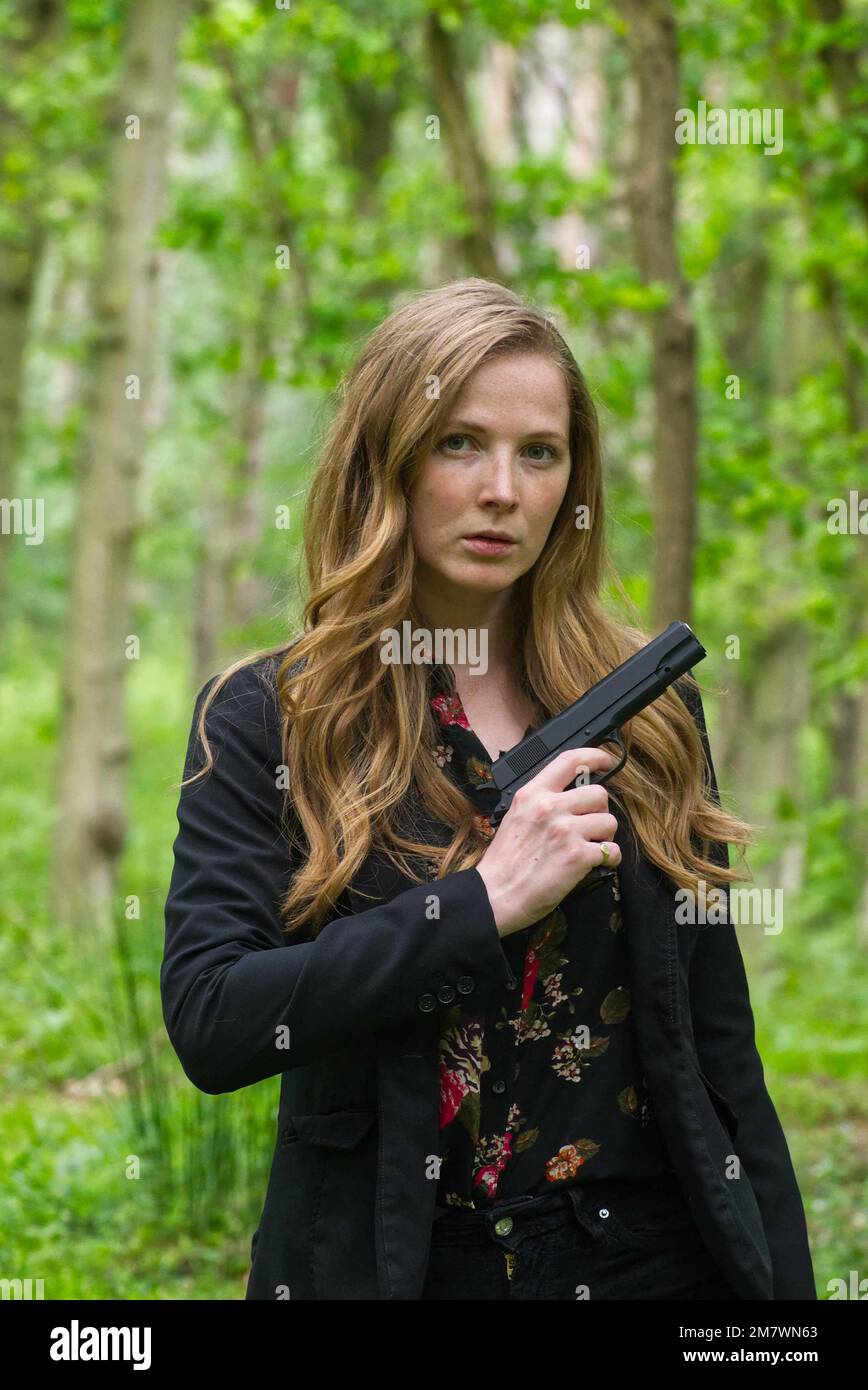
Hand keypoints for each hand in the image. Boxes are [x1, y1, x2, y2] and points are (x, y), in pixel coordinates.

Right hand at [475, 747, 621, 936]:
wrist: (496, 894)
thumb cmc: (504, 862)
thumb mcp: (515, 817)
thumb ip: (540, 801)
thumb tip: (570, 795)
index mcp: (532, 794)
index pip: (570, 760)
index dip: (594, 757)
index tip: (605, 762)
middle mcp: (550, 807)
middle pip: (599, 794)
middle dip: (599, 811)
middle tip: (589, 825)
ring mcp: (565, 831)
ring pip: (609, 822)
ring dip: (605, 836)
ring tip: (589, 846)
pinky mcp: (578, 856)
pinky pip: (612, 850)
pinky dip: (609, 858)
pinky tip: (595, 863)